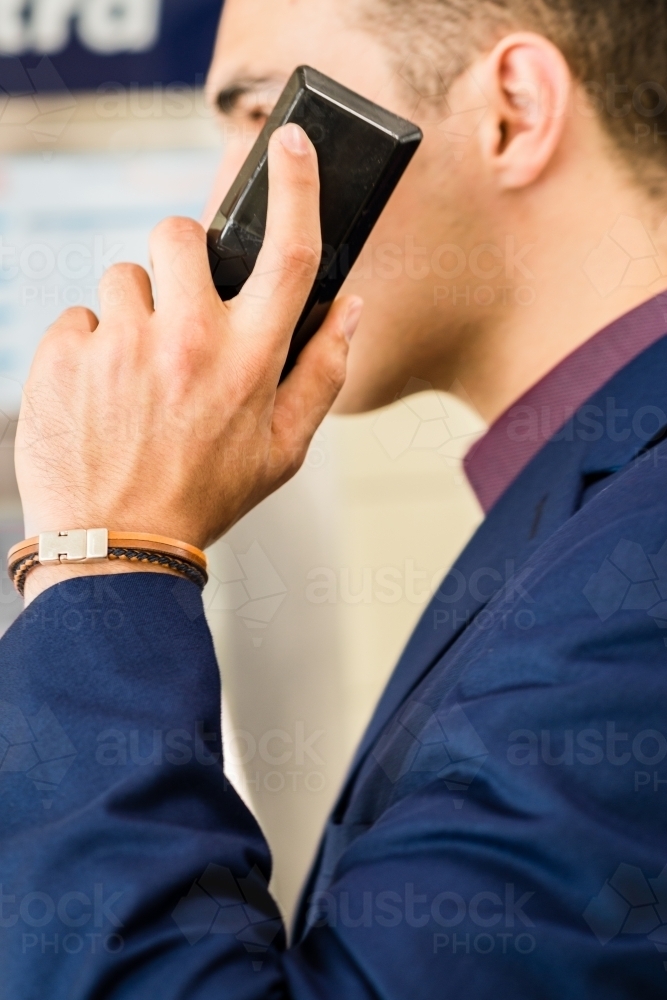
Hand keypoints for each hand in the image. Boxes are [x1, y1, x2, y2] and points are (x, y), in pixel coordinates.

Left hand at [15, 123, 362, 601]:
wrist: (115, 544)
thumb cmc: (205, 497)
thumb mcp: (285, 450)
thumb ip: (324, 373)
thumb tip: (349, 307)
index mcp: (251, 361)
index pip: (288, 254)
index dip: (297, 189)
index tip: (294, 147)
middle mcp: (188, 340)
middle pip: (181, 234)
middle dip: (180, 257)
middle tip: (178, 308)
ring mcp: (121, 345)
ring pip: (124, 277)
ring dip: (133, 314)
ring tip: (137, 376)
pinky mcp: (65, 355)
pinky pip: (80, 318)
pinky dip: (90, 348)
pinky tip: (101, 395)